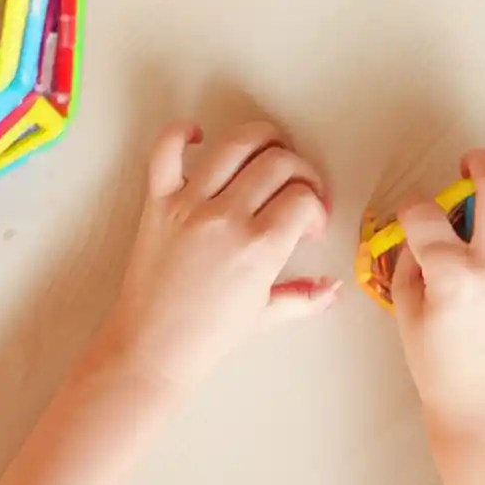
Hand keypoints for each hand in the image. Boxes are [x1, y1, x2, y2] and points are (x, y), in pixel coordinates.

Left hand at [93, 120, 338, 397]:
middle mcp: (227, 218)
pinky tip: (199, 137)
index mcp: (260, 248)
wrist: (151, 351)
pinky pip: (166, 151)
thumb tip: (333, 288)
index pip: (303, 197)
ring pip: (236, 144)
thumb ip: (304, 296)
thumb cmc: (207, 338)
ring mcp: (190, 205)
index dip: (316, 206)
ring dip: (262, 140)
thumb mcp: (265, 316)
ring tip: (268, 154)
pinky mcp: (158, 203)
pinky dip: (182, 133)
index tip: (310, 224)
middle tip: (298, 191)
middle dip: (301, 171)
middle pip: (279, 163)